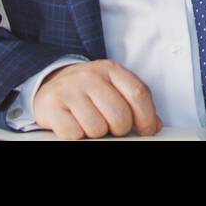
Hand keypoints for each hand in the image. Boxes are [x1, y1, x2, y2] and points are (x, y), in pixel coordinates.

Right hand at [33, 59, 161, 139]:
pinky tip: (74, 124)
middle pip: (119, 116)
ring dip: (96, 133)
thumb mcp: (112, 87)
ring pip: (97, 129)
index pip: (138, 93)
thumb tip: (153, 125)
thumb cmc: (88, 89)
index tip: (147, 130)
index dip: (146, 117)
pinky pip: (74, 134)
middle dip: (119, 129)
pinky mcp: (52, 105)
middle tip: (111, 127)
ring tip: (90, 122)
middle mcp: (90, 76)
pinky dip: (77, 136)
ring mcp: (69, 90)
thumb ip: (134, 102)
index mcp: (111, 69)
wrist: (51, 83)